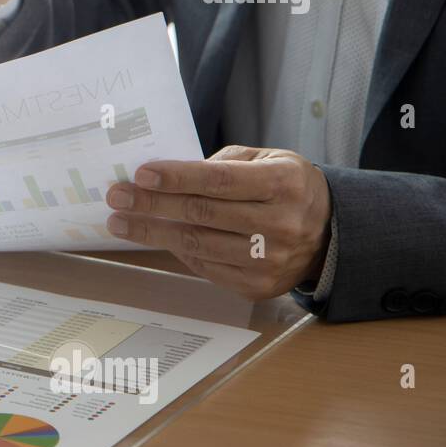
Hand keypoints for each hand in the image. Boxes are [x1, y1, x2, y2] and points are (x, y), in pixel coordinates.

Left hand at [104, 146, 332, 299]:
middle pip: (202, 214)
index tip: (141, 175)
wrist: (328, 234)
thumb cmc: (287, 188)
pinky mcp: (258, 286)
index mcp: (285, 184)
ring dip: (152, 232)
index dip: (177, 178)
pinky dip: (175, 250)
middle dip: (152, 205)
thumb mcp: (268, 159)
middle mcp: (281, 225)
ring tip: (120, 221)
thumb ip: (224, 163)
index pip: (220, 181)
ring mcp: (270, 261)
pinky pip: (205, 267)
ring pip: (197, 245)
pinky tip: (155, 237)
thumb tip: (169, 174)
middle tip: (117, 196)